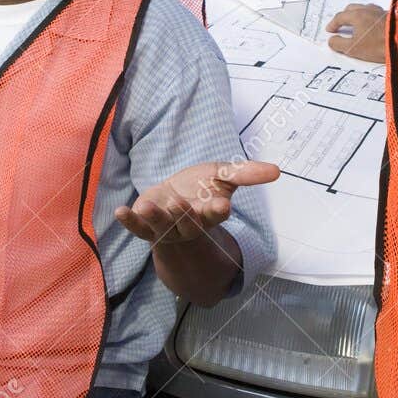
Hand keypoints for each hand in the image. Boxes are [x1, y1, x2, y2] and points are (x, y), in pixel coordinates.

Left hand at [115, 160, 278, 246]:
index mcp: (209, 213)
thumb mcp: (223, 174)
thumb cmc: (201, 186)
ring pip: (162, 227)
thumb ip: (246, 173)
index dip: (218, 210)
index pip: (216, 214)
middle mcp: (188, 224)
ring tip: (148, 206)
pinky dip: (129, 221)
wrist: (172, 195)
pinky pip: (138, 227)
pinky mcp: (146, 225)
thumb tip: (277, 170)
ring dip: (156, 218)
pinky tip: (120, 212)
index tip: (224, 206)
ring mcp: (166, 227)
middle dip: (186, 216)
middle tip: (182, 205)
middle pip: (189, 224)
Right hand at [326, 3, 387, 62]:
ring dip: (357, 15)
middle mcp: (368, 10)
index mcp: (357, 15)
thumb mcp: (353, 48)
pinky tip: (372, 26)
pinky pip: (375, 13)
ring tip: (357, 24)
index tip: (330, 30)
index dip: (333, 24)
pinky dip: (369, 17)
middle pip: (352, 8)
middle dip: (344, 16)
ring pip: (365, 8)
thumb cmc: (378, 46)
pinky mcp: (390, 16)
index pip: (340, 17)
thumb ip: (338, 44)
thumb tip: (331, 40)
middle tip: (341, 25)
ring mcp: (380, 12)